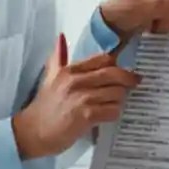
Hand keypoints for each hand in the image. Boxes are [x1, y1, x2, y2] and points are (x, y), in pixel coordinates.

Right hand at [12, 34, 140, 159]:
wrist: (33, 132)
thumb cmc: (44, 107)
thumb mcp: (49, 77)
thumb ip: (58, 57)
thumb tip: (61, 37)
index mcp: (69, 70)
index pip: (102, 59)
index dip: (116, 64)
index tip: (122, 69)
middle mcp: (76, 81)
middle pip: (114, 74)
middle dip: (128, 78)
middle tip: (135, 82)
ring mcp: (82, 98)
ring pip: (116, 93)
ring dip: (121, 98)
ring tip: (116, 102)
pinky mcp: (86, 116)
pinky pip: (113, 110)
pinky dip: (115, 112)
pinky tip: (109, 114)